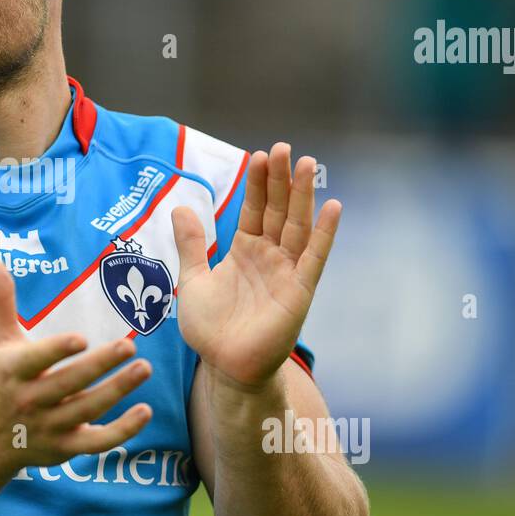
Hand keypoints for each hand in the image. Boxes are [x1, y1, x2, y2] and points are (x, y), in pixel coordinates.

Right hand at [0, 256, 153, 471]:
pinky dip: (123, 431)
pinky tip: (146, 410)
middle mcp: (30, 401)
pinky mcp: (66, 449)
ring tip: (144, 368)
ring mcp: (49, 427)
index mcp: (12, 372)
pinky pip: (97, 443)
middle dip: (99, 366)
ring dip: (117, 391)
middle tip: (130, 346)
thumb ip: (0, 300)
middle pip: (68, 384)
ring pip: (87, 410)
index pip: (36, 361)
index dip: (57, 351)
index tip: (81, 338)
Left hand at [171, 143, 340, 389]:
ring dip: (303, 196)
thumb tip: (180, 207)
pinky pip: (314, 258)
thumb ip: (191, 245)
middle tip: (284, 148)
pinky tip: (334, 207)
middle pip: (278, 210)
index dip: (258, 183)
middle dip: (281, 180)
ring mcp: (287, 271)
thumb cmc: (211, 328)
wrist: (225, 367)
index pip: (254, 208)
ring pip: (297, 226)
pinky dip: (325, 234)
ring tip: (308, 164)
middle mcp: (269, 256)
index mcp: (245, 250)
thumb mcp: (194, 279)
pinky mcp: (299, 291)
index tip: (260, 155)